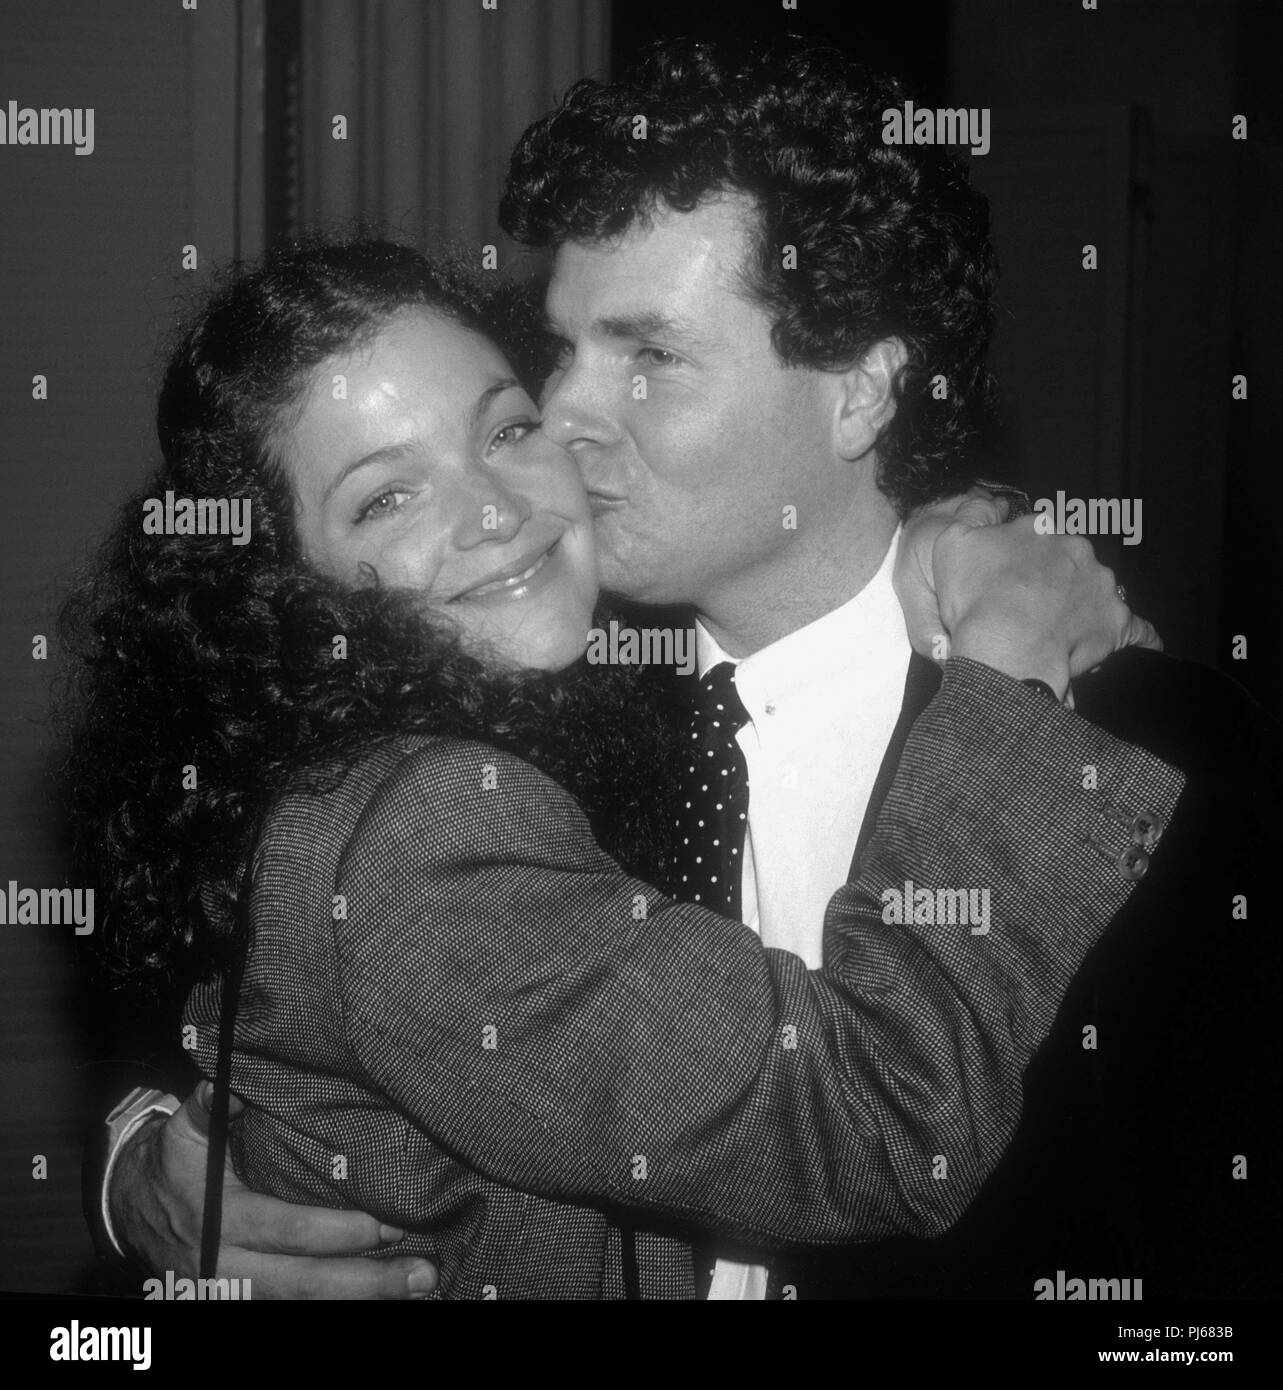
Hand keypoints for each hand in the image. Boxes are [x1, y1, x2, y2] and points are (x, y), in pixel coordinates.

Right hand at [110, 1081, 437, 1298]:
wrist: (130, 1211)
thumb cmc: (173, 1161)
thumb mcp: (186, 1129)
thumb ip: (213, 1102)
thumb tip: (240, 1077)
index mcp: (219, 1222)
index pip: (287, 1232)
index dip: (337, 1232)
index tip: (388, 1225)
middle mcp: (226, 1270)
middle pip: (303, 1284)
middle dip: (366, 1282)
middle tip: (423, 1271)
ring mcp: (232, 1295)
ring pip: (302, 1306)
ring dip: (362, 1299)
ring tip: (419, 1287)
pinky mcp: (240, 1304)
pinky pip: (293, 1310)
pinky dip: (337, 1304)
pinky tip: (383, 1297)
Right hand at [895, 493, 1160, 699]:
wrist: (1007, 645)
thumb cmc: (977, 595)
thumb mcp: (954, 542)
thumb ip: (973, 515)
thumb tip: (988, 503)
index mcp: (1045, 528)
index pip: (1043, 528)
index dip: (1028, 548)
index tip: (1014, 568)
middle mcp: (1081, 550)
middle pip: (1071, 559)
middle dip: (1056, 575)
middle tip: (1031, 602)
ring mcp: (1103, 587)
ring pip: (1096, 590)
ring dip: (1083, 603)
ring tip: (1059, 629)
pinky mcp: (1116, 624)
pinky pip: (1136, 628)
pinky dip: (1141, 634)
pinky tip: (1148, 642)